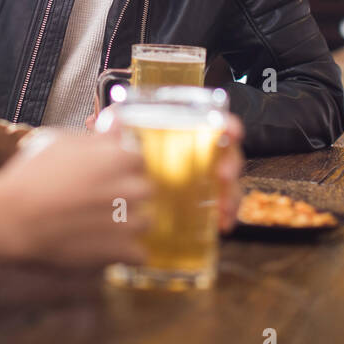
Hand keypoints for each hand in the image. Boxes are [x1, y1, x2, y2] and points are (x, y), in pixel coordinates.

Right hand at [0, 127, 150, 267]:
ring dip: (126, 224)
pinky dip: (123, 253)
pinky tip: (101, 247)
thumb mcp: (61, 141)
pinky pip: (138, 254)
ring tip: (94, 225)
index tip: (102, 177)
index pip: (138, 160)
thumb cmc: (31, 177)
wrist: (12, 217)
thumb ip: (99, 134)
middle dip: (125, 196)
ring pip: (144, 222)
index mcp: (121, 157)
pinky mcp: (121, 251)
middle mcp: (132, 186)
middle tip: (94, 202)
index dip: (118, 169)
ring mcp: (130, 220)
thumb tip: (118, 117)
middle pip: (144, 191)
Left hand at [94, 104, 244, 233]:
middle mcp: (204, 155)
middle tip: (223, 175)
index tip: (232, 131)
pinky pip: (223, 208)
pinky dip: (226, 216)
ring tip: (223, 209)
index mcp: (190, 134)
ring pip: (229, 185)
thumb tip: (110, 119)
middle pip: (228, 156)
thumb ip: (118, 125)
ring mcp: (207, 180)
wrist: (125, 183)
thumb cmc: (132, 152)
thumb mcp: (124, 135)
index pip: (216, 125)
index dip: (229, 126)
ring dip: (231, 195)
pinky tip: (222, 225)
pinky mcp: (206, 203)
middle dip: (231, 165)